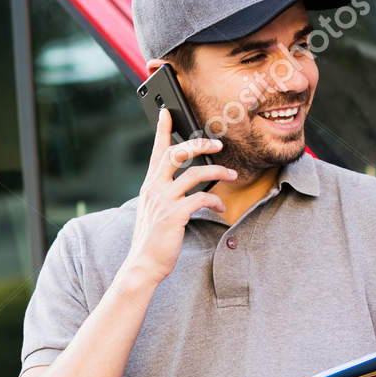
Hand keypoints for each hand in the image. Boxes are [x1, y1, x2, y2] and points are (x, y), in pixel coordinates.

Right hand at [121, 106, 237, 285]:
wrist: (143, 264)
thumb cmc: (153, 239)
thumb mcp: (155, 211)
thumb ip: (166, 194)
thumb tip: (188, 182)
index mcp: (150, 185)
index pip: (156, 151)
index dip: (163, 130)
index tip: (167, 112)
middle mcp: (154, 188)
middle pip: (176, 153)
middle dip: (198, 143)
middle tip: (217, 143)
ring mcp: (163, 201)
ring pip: (194, 173)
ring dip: (217, 171)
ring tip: (232, 174)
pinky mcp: (175, 214)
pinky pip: (201, 198)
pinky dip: (215, 200)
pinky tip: (221, 208)